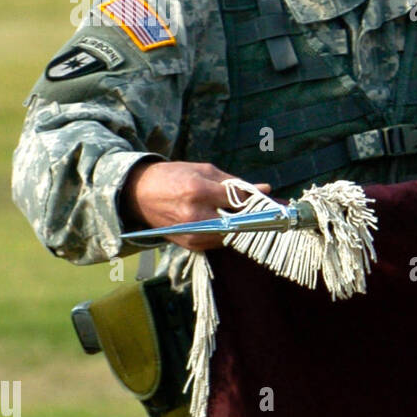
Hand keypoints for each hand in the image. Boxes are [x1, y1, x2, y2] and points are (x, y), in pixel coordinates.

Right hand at [121, 160, 271, 250]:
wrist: (139, 194)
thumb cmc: (173, 176)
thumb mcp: (204, 170)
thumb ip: (236, 183)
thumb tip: (265, 189)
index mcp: (198, 192)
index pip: (240, 201)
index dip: (261, 202)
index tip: (277, 203)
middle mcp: (195, 216)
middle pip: (240, 222)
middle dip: (258, 218)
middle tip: (275, 214)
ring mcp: (192, 234)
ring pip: (234, 236)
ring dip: (247, 227)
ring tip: (256, 217)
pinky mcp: (191, 245)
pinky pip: (221, 242)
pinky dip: (231, 233)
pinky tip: (235, 224)